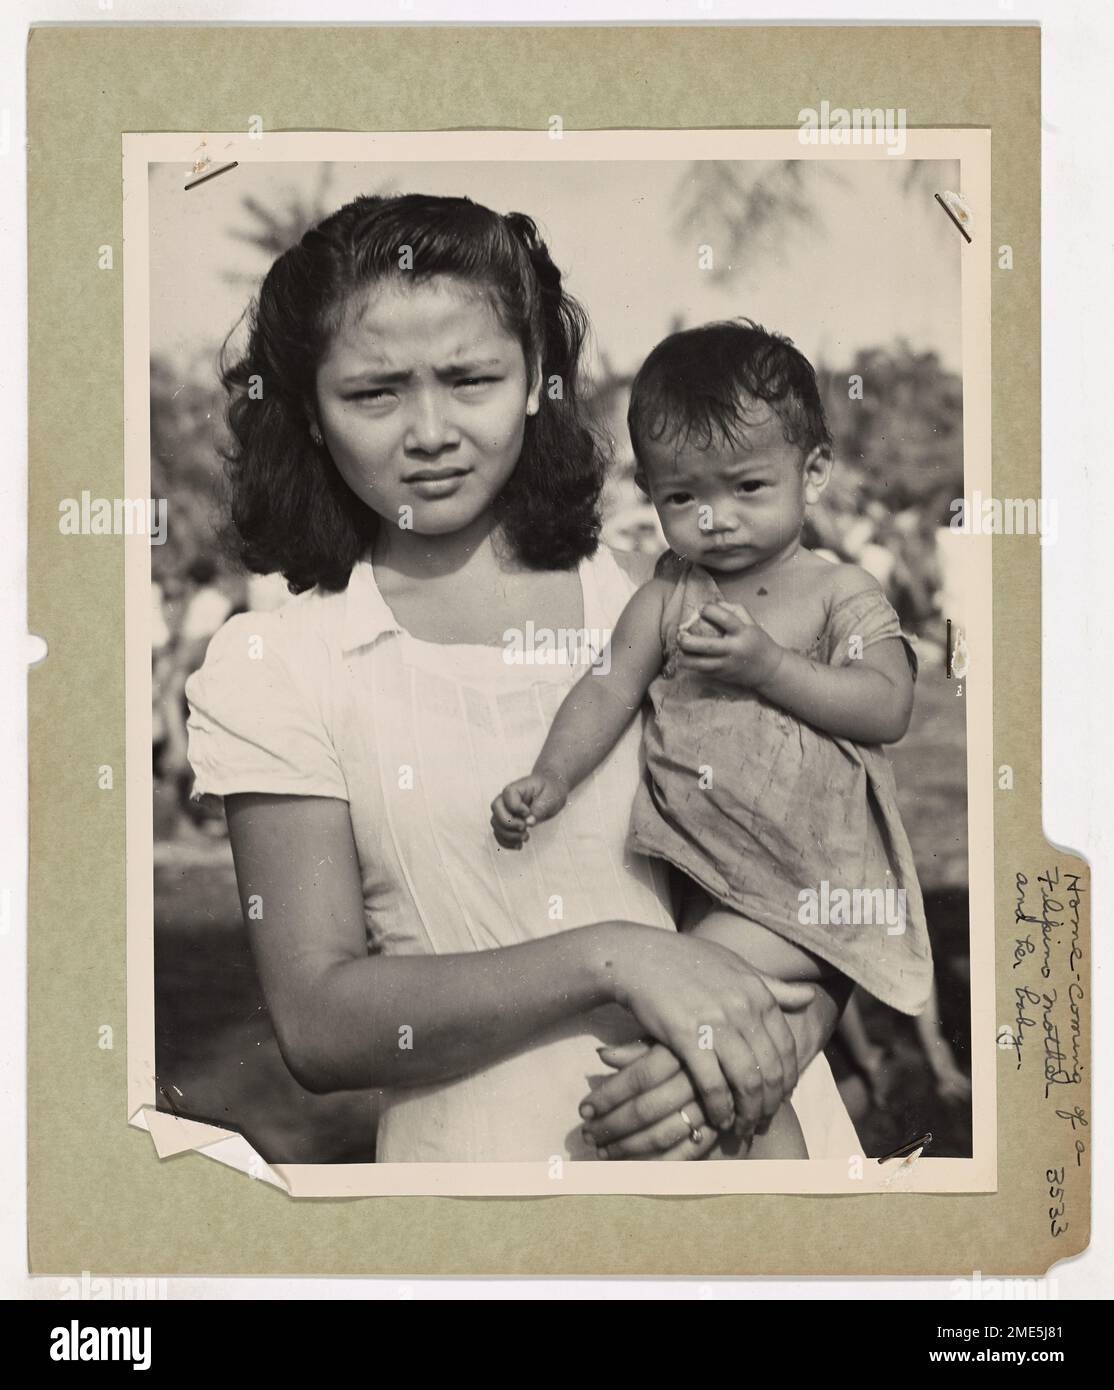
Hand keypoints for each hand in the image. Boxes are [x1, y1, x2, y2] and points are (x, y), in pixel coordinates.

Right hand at [490, 771, 568, 848]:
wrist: (550, 790)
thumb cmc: (550, 790)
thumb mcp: (550, 797)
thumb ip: (539, 808)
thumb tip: (528, 822)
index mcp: (515, 789)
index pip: (508, 798)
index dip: (516, 808)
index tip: (528, 812)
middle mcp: (505, 800)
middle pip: (496, 813)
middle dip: (510, 825)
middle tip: (525, 828)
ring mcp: (504, 812)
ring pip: (496, 826)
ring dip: (509, 836)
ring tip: (525, 837)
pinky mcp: (507, 822)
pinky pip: (499, 834)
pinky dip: (507, 842)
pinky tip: (519, 845)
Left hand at [581, 1040, 721, 1158]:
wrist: (742, 1063)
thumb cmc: (694, 1048)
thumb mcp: (668, 1039)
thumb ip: (636, 1049)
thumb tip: (601, 1054)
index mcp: (680, 1053)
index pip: (637, 1077)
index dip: (608, 1095)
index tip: (583, 1109)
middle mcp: (695, 1081)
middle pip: (646, 1108)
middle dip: (613, 1125)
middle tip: (587, 1135)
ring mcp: (709, 1109)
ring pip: (662, 1134)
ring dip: (628, 1147)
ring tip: (603, 1153)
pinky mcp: (718, 1131)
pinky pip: (686, 1154)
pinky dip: (658, 1164)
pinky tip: (633, 1167)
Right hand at [599, 925, 799, 1134]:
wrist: (640, 956)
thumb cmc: (687, 960)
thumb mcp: (735, 966)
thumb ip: (772, 986)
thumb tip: (809, 996)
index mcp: (758, 992)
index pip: (787, 1047)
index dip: (788, 1079)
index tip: (780, 1097)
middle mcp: (743, 1008)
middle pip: (772, 1070)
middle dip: (770, 1103)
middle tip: (762, 1120)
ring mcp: (716, 1022)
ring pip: (747, 1082)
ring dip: (748, 1112)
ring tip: (742, 1126)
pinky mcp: (687, 1037)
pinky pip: (713, 1084)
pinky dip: (720, 1108)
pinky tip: (718, 1118)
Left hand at [677, 602, 783, 689]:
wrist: (769, 670)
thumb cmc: (758, 642)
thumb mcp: (751, 624)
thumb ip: (735, 610)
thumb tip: (714, 603)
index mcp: (743, 633)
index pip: (726, 619)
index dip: (711, 611)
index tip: (701, 607)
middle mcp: (734, 649)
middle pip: (709, 646)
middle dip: (690, 641)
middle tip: (679, 634)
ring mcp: (727, 665)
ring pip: (702, 664)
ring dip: (687, 659)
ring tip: (678, 651)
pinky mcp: (723, 675)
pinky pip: (704, 671)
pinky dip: (692, 666)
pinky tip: (684, 659)